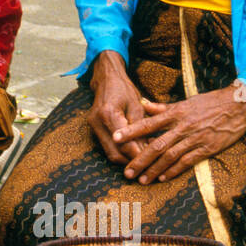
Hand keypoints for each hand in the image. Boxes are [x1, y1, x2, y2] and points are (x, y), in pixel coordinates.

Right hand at [86, 50, 147, 165]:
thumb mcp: (137, 105)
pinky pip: (107, 147)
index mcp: (108, 114)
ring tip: (143, 160)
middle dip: (131, 162)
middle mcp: (97, 123)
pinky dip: (121, 152)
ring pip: (110, 153)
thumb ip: (140, 127)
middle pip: (114, 154)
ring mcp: (93, 127)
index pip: (125, 144)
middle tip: (148, 167)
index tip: (153, 162)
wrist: (106, 79)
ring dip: (126, 159)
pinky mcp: (93, 129)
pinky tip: (134, 151)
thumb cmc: (124, 89)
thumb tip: (147, 149)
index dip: (139, 155)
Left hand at [113, 87, 245, 184]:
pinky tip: (163, 177)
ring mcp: (195, 138)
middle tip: (127, 171)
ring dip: (155, 169)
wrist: (239, 105)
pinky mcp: (207, 148)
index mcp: (175, 113)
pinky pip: (187, 161)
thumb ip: (162, 107)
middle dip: (140, 159)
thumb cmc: (209, 103)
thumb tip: (142, 104)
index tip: (115, 138)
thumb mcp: (185, 102)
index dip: (131, 131)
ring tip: (142, 179)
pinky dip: (174, 170)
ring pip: (170, 156)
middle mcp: (182, 126)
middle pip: (157, 145)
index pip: (148, 123)